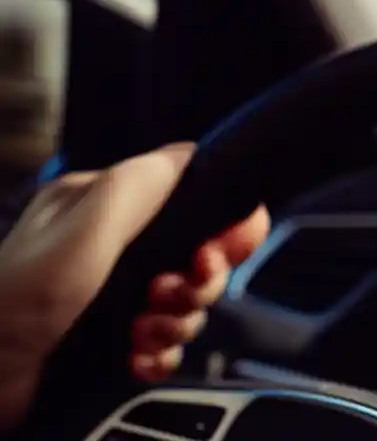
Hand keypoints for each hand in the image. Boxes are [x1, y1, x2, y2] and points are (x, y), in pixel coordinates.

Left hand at [0, 144, 269, 430]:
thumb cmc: (17, 302)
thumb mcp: (82, 232)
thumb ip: (138, 188)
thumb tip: (192, 154)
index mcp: (104, 204)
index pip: (190, 197)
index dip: (219, 226)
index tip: (210, 256)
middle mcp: (113, 244)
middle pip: (199, 254)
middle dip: (197, 282)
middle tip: (165, 296)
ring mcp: (115, 293)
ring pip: (187, 302)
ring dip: (177, 322)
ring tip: (143, 333)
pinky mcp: (115, 337)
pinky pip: (167, 341)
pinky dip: (161, 354)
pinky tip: (138, 359)